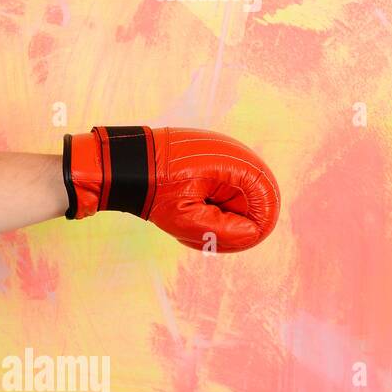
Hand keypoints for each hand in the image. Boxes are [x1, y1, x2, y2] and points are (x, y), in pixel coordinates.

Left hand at [62, 126, 279, 252]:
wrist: (124, 165)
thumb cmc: (154, 189)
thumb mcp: (186, 218)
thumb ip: (224, 231)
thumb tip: (253, 233)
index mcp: (237, 165)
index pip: (267, 204)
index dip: (250, 229)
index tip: (222, 238)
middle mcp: (237, 154)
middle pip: (254, 201)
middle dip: (231, 221)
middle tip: (200, 230)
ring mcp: (225, 154)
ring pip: (239, 196)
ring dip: (220, 213)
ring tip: (191, 216)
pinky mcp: (214, 158)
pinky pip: (225, 187)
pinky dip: (212, 202)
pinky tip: (189, 205)